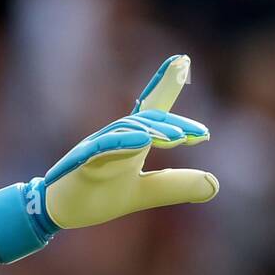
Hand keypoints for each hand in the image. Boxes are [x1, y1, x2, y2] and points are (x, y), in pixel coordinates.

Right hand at [0, 55, 217, 264]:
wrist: (60, 213)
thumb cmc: (97, 197)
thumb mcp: (145, 193)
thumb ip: (176, 186)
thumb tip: (214, 185)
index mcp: (130, 141)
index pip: (151, 109)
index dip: (166, 85)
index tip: (183, 61)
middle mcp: (115, 137)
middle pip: (145, 118)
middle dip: (173, 123)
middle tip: (199, 135)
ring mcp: (97, 147)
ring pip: (126, 129)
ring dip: (153, 131)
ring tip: (177, 138)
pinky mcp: (82, 162)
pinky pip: (102, 147)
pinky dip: (121, 141)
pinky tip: (142, 141)